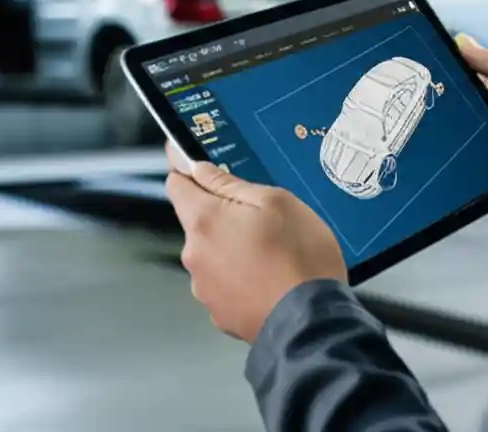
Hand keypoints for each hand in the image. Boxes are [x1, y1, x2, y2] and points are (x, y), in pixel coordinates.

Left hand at [165, 144, 346, 341]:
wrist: (311, 322)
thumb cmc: (298, 256)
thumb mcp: (276, 202)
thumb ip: (231, 184)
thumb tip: (199, 169)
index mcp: (204, 220)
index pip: (176, 184)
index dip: (188, 171)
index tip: (201, 167)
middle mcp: (194, 255)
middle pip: (198, 222)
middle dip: (222, 216)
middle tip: (262, 219)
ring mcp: (203, 288)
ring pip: (212, 255)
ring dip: (231, 249)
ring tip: (272, 254)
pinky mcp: (219, 314)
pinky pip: (224, 284)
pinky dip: (240, 279)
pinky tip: (269, 280)